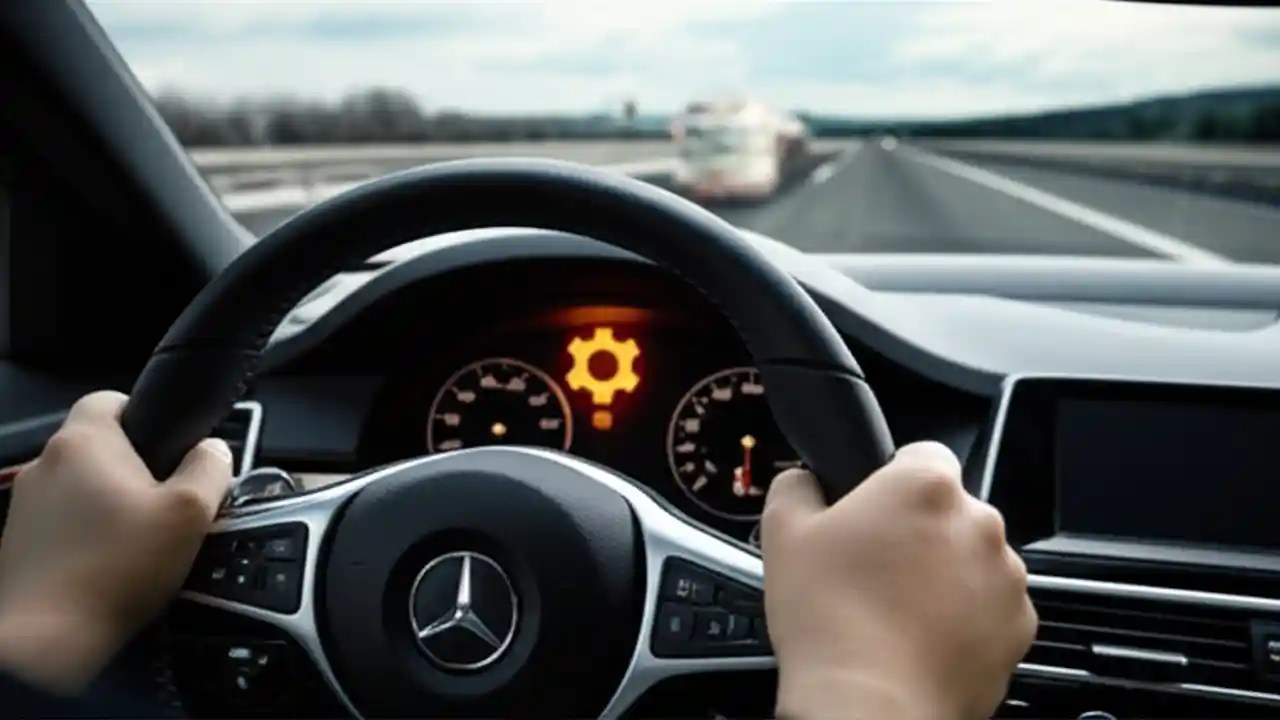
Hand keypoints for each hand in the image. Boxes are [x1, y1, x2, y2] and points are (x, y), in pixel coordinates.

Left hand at [0, 391, 232, 692]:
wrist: (46, 641)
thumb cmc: (114, 572)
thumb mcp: (190, 514)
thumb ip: (211, 469)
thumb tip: (215, 450)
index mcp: (84, 442)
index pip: (112, 398)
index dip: (146, 415)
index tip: (169, 445)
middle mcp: (45, 465)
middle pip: (99, 447)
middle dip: (133, 469)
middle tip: (166, 503)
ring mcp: (24, 505)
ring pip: (79, 487)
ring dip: (107, 505)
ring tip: (139, 543)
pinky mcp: (17, 543)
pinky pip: (61, 524)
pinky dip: (85, 537)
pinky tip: (109, 567)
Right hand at [763, 441, 1035, 719]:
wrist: (869, 705)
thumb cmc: (828, 620)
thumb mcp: (783, 535)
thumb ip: (796, 486)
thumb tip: (804, 481)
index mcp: (925, 485)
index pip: (921, 453)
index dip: (891, 480)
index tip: (872, 511)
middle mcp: (977, 522)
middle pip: (948, 511)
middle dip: (918, 532)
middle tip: (873, 568)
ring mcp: (1005, 576)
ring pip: (972, 559)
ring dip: (944, 574)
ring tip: (894, 610)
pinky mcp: (1017, 626)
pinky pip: (990, 607)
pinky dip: (965, 617)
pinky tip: (921, 637)